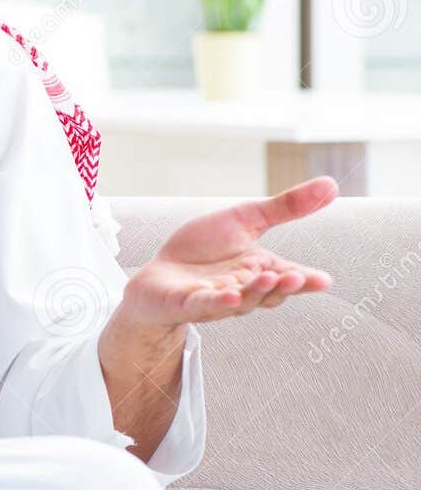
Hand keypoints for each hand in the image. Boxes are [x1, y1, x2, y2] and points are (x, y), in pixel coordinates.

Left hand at [117, 176, 337, 327]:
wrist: (158, 275)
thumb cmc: (202, 249)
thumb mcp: (245, 219)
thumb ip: (285, 207)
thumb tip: (332, 185)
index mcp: (260, 270)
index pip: (289, 278)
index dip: (306, 281)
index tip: (324, 280)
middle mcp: (243, 289)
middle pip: (269, 292)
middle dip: (284, 286)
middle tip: (298, 277)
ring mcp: (215, 299)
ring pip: (241, 300)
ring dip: (256, 292)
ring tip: (268, 279)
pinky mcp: (186, 304)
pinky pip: (204, 305)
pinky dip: (217, 302)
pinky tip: (230, 296)